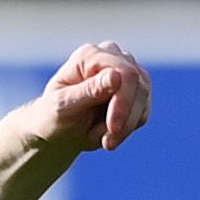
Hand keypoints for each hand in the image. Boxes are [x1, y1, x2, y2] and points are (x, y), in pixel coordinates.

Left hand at [33, 42, 149, 155]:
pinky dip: (128, 128)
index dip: (124, 101)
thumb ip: (90, 90)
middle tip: (108, 143)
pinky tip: (108, 133)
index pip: (124, 72)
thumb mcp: (65, 106)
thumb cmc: (55, 116)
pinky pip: (143, 112)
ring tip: (103, 140)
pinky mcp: (136, 89)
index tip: (114, 128)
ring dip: (125, 126)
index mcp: (90, 55)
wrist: (60, 130)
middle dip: (125, 118)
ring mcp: (127, 70)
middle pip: (138, 84)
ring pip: (143, 99)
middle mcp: (112, 56)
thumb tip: (117, 76)